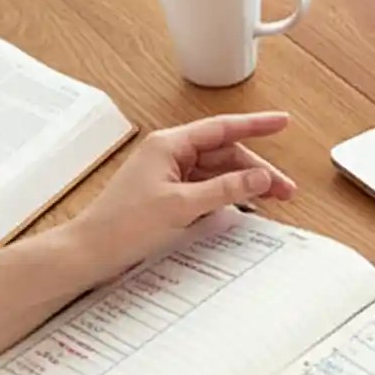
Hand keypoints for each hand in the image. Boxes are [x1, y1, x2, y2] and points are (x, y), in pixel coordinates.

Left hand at [68, 112, 295, 280]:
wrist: (90, 252)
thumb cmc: (123, 225)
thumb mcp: (182, 206)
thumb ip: (226, 189)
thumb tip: (260, 177)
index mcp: (169, 145)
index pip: (223, 128)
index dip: (256, 125)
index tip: (281, 122)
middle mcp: (170, 155)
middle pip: (225, 154)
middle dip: (256, 170)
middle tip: (284, 189)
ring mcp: (169, 175)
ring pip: (218, 173)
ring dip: (244, 185)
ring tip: (270, 201)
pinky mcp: (168, 195)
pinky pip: (206, 190)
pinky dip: (226, 197)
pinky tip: (242, 208)